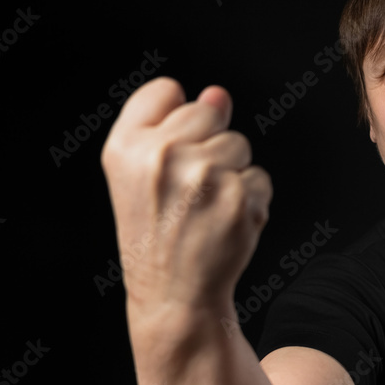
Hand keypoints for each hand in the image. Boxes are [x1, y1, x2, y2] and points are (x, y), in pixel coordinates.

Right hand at [100, 78, 271, 322]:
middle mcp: (161, 155)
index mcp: (125, 146)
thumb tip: (218, 94)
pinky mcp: (239, 197)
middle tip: (187, 190)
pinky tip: (225, 223)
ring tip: (206, 208)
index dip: (175, 119)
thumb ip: (173, 126)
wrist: (175, 295)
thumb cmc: (156, 234)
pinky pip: (259, 176)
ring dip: (231, 173)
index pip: (165, 89)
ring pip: (238, 143)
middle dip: (206, 144)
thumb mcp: (141, 176)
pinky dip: (251, 200)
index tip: (169, 155)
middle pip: (208, 111)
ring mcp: (203, 175)